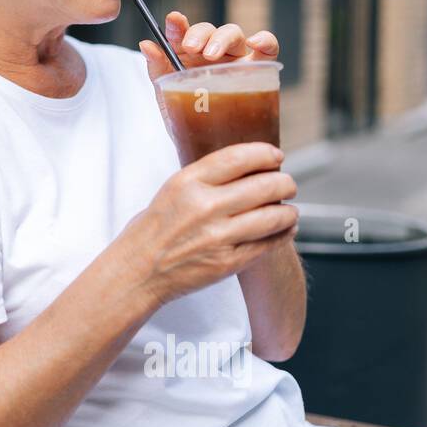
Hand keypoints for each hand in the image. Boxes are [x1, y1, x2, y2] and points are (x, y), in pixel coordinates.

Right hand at [114, 142, 298, 306]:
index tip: (276, 156)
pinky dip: (283, 235)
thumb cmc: (152, 231)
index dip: (265, 154)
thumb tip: (246, 168)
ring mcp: (218, 236)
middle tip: (287, 184)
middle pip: (264, 186)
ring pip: (273, 216)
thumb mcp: (171, 191)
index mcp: (188, 183)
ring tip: (290, 210)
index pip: (239, 158)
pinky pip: (268, 244)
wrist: (137, 272)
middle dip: (284, 183)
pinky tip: (286, 230)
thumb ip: (205, 179)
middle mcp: (204, 206)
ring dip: (289, 211)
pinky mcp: (228, 262)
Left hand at [138, 11, 279, 125]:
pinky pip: (268, 49)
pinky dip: (265, 40)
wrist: (209, 151)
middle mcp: (212, 55)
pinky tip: (255, 42)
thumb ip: (157, 70)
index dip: (178, 25)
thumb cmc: (189, 122)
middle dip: (199, 34)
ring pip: (234, 35)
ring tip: (211, 55)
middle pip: (209, 31)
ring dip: (222, 39)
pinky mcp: (259, 70)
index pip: (184, 33)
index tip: (173, 21)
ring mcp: (236, 61)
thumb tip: (146, 45)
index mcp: (188, 58)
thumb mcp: (167, 98)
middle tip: (189, 47)